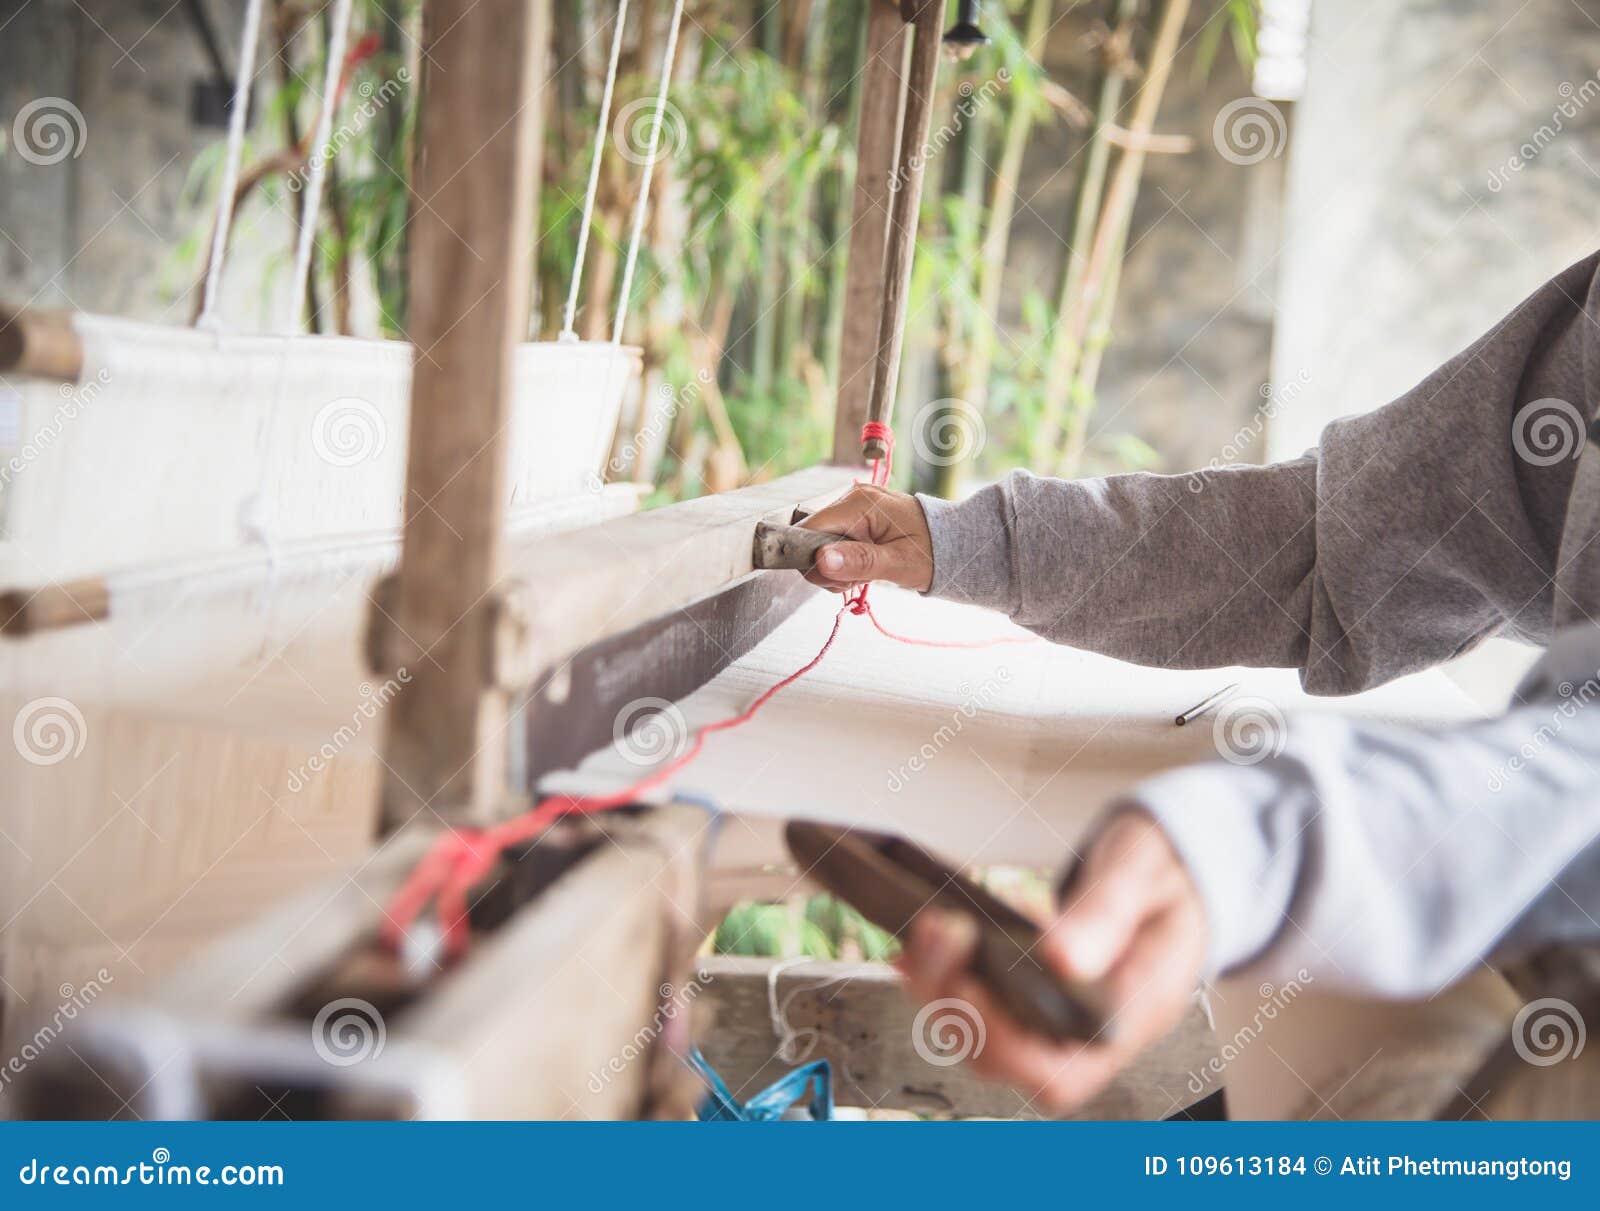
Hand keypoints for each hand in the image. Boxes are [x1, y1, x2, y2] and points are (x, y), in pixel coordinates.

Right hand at [799, 484, 933, 592]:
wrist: (953, 544)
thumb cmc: (932, 552)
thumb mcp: (899, 563)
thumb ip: (860, 561)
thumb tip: (821, 561)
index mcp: (860, 503)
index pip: (811, 529)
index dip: (814, 558)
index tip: (839, 578)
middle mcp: (852, 499)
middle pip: (812, 539)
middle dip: (828, 567)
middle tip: (860, 577)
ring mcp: (852, 508)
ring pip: (820, 545)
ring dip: (837, 567)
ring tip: (868, 571)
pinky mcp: (855, 519)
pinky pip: (833, 544)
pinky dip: (844, 562)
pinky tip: (865, 566)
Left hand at [896, 811, 1206, 1113]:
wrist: (1175, 871)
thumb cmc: (1168, 874)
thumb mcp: (1144, 873)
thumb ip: (1106, 913)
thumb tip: (1058, 958)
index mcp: (1134, 1013)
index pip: (1062, 1074)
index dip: (1005, 1045)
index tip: (969, 981)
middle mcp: (1090, 1031)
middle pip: (1007, 1061)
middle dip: (958, 1004)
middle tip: (942, 930)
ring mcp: (1057, 1017)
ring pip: (982, 1039)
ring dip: (941, 989)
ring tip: (929, 928)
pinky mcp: (1030, 996)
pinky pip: (977, 1007)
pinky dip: (940, 977)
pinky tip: (923, 939)